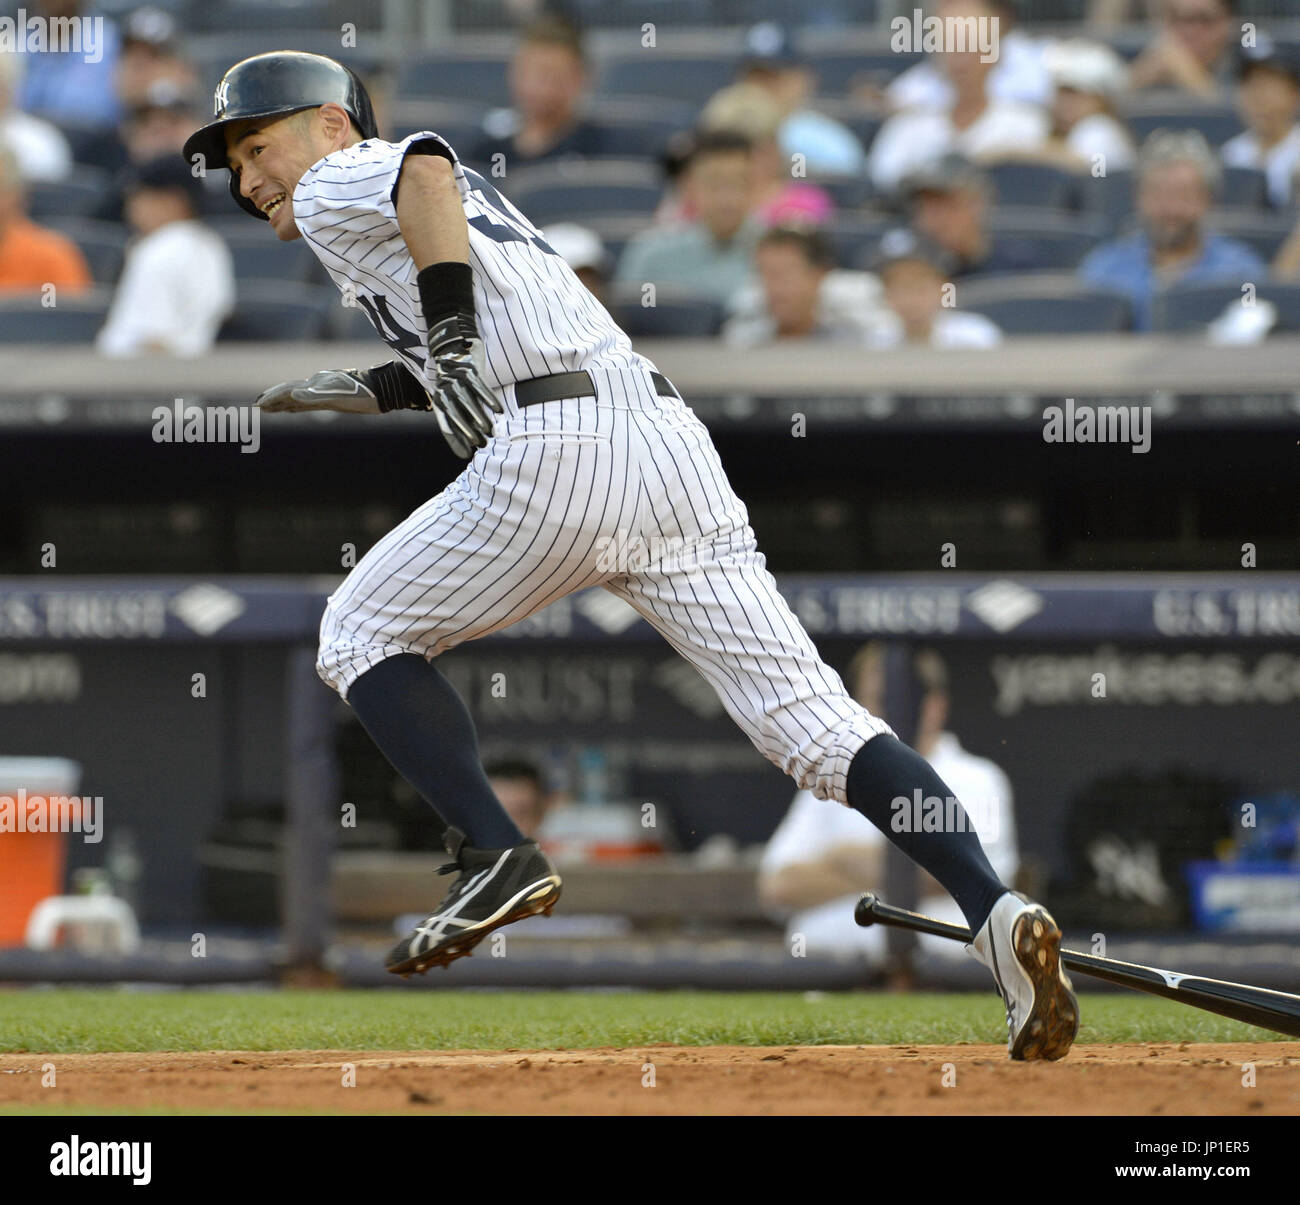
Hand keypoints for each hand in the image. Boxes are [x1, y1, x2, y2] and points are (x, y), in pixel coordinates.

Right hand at [255, 369, 381, 413]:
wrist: (381, 390)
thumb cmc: (362, 392)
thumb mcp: (340, 393)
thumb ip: (316, 394)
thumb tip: (294, 394)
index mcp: (315, 384)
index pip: (287, 390)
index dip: (272, 398)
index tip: (258, 406)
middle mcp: (316, 386)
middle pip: (288, 392)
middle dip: (272, 399)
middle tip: (255, 407)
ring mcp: (323, 392)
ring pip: (295, 398)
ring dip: (280, 403)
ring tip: (266, 408)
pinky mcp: (330, 399)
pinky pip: (306, 403)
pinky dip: (294, 406)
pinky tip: (291, 409)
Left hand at [425, 315, 503, 457]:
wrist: (452, 346)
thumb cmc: (455, 379)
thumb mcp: (451, 397)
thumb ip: (458, 417)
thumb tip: (468, 442)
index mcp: (440, 400)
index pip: (446, 424)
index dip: (455, 440)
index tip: (466, 455)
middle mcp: (446, 390)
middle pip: (458, 415)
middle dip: (469, 431)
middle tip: (481, 444)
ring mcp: (457, 379)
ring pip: (470, 402)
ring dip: (481, 418)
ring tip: (491, 431)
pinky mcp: (470, 370)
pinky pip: (481, 387)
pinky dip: (490, 399)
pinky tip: (499, 411)